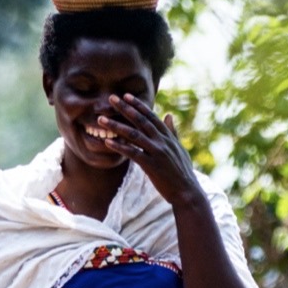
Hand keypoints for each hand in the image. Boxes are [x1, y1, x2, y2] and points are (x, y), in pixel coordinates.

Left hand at [96, 94, 204, 208]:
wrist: (187, 192)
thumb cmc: (183, 172)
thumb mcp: (179, 148)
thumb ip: (173, 132)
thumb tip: (169, 115)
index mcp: (168, 137)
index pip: (151, 116)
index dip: (138, 105)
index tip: (126, 95)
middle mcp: (162, 141)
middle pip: (141, 121)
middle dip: (125, 108)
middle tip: (111, 98)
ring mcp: (157, 153)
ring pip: (134, 135)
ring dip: (116, 126)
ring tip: (101, 120)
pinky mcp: (151, 166)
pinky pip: (133, 153)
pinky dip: (119, 147)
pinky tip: (107, 142)